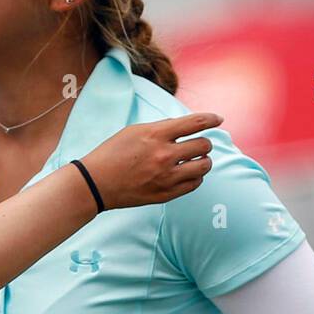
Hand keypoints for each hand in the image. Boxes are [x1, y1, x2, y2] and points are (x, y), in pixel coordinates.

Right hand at [80, 112, 222, 209]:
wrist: (95, 183)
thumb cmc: (112, 154)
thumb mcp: (134, 131)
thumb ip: (162, 129)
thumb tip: (185, 129)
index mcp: (156, 135)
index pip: (194, 123)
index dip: (211, 119)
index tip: (218, 119)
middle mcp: (164, 155)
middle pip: (204, 145)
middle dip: (205, 143)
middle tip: (199, 145)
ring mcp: (166, 176)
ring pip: (204, 166)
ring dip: (204, 161)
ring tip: (196, 160)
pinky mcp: (165, 194)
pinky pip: (195, 184)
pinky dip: (196, 177)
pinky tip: (188, 174)